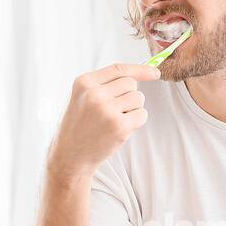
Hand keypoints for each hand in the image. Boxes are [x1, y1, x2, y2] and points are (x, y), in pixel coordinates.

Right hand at [47, 62, 160, 184]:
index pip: (118, 69)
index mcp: (84, 82)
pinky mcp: (119, 126)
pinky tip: (120, 129)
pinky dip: (136, 121)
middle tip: (116, 110)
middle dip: (130, 95)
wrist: (71, 155)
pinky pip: (142, 115)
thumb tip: (138, 75)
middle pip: (131, 83)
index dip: (140, 70)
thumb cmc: (79, 126)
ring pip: (138, 98)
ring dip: (133, 109)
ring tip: (115, 120)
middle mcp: (95, 94)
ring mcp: (107, 110)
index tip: (154, 72)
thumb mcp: (82, 98)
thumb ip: (104, 84)